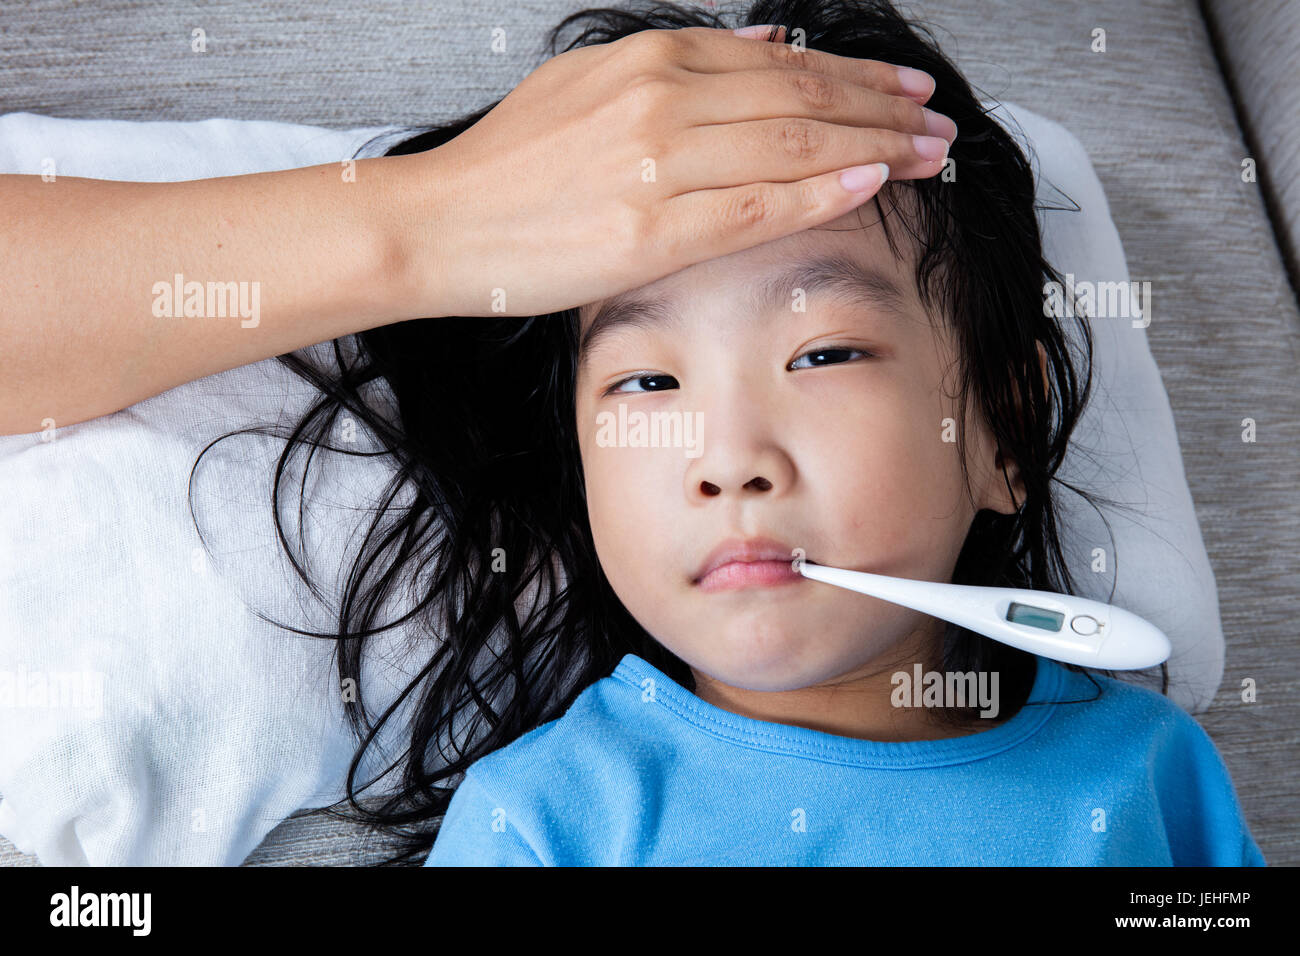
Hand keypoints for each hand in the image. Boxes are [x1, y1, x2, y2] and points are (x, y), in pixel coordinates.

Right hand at [395, 24, 957, 317]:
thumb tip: (763, 43)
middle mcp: (663, 101)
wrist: (440, 224)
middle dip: (882, 110)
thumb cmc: (509, 165)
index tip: (903, 89)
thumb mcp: (587, 81)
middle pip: (802, 99)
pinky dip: (820, 193)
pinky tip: (869, 185)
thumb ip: (677, 61)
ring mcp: (659, 165)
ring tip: (925, 156)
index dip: (854, 75)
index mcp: (649, 61)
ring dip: (872, 149)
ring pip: (793, 146)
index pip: (781, 63)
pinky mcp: (652, 230)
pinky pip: (757, 206)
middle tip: (936, 124)